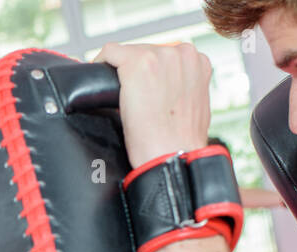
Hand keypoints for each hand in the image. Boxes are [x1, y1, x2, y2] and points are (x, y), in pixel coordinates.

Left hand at [93, 42, 211, 168]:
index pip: (165, 56)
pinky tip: (97, 77)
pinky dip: (100, 62)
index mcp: (199, 63)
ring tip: (116, 94)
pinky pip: (110, 52)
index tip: (137, 86)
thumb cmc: (179, 142)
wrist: (172, 154)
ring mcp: (160, 55)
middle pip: (146, 51)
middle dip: (134, 71)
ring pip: (128, 52)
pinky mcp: (138, 62)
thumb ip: (183, 90)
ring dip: (120, 70)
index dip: (148, 72)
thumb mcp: (193, 107)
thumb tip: (165, 91)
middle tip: (125, 96)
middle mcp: (183, 53)